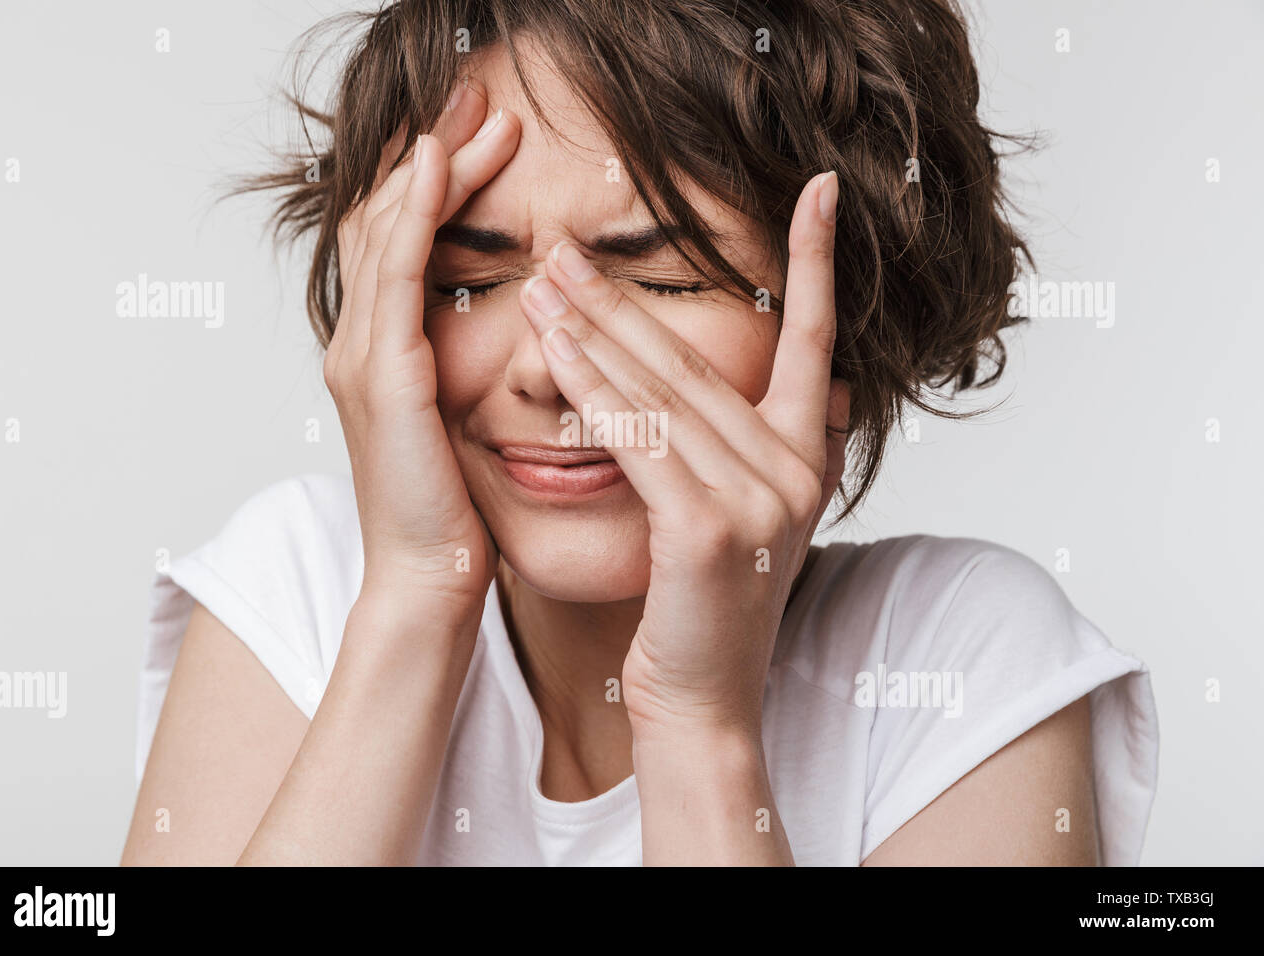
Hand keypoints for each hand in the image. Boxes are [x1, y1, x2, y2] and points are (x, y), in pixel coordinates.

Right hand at [329, 82, 520, 613]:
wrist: (430, 581)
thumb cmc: (454, 517)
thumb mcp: (462, 430)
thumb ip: (466, 377)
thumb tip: (521, 340)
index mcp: (383, 356)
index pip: (402, 244)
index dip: (433, 185)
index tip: (478, 136)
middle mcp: (361, 346)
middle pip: (388, 221)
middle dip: (432, 156)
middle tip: (476, 100)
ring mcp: (363, 358)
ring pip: (387, 232)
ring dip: (428, 167)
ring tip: (471, 115)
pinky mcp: (384, 379)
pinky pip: (395, 275)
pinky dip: (414, 215)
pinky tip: (437, 168)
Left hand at [515, 172, 848, 739]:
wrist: (704, 704)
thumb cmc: (704, 609)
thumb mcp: (733, 514)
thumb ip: (732, 444)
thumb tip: (708, 379)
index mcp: (807, 457)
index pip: (817, 340)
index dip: (818, 262)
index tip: (817, 189)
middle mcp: (795, 469)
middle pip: (700, 360)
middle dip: (625, 299)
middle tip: (567, 248)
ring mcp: (758, 499)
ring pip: (663, 392)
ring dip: (595, 331)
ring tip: (542, 282)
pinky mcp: (708, 529)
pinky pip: (639, 441)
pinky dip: (593, 392)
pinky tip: (554, 352)